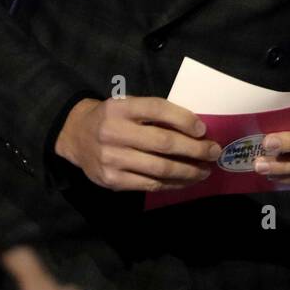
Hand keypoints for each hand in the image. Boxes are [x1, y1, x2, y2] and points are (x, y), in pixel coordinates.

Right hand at [54, 96, 222, 191]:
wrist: (75, 135)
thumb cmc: (112, 118)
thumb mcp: (128, 105)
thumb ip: (154, 113)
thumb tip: (195, 128)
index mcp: (120, 107)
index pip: (157, 109)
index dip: (184, 119)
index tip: (203, 129)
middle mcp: (114, 132)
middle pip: (163, 142)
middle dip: (194, 149)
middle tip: (214, 152)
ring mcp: (111, 159)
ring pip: (159, 168)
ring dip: (188, 171)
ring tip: (205, 170)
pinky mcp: (111, 180)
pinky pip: (149, 184)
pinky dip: (172, 184)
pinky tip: (185, 181)